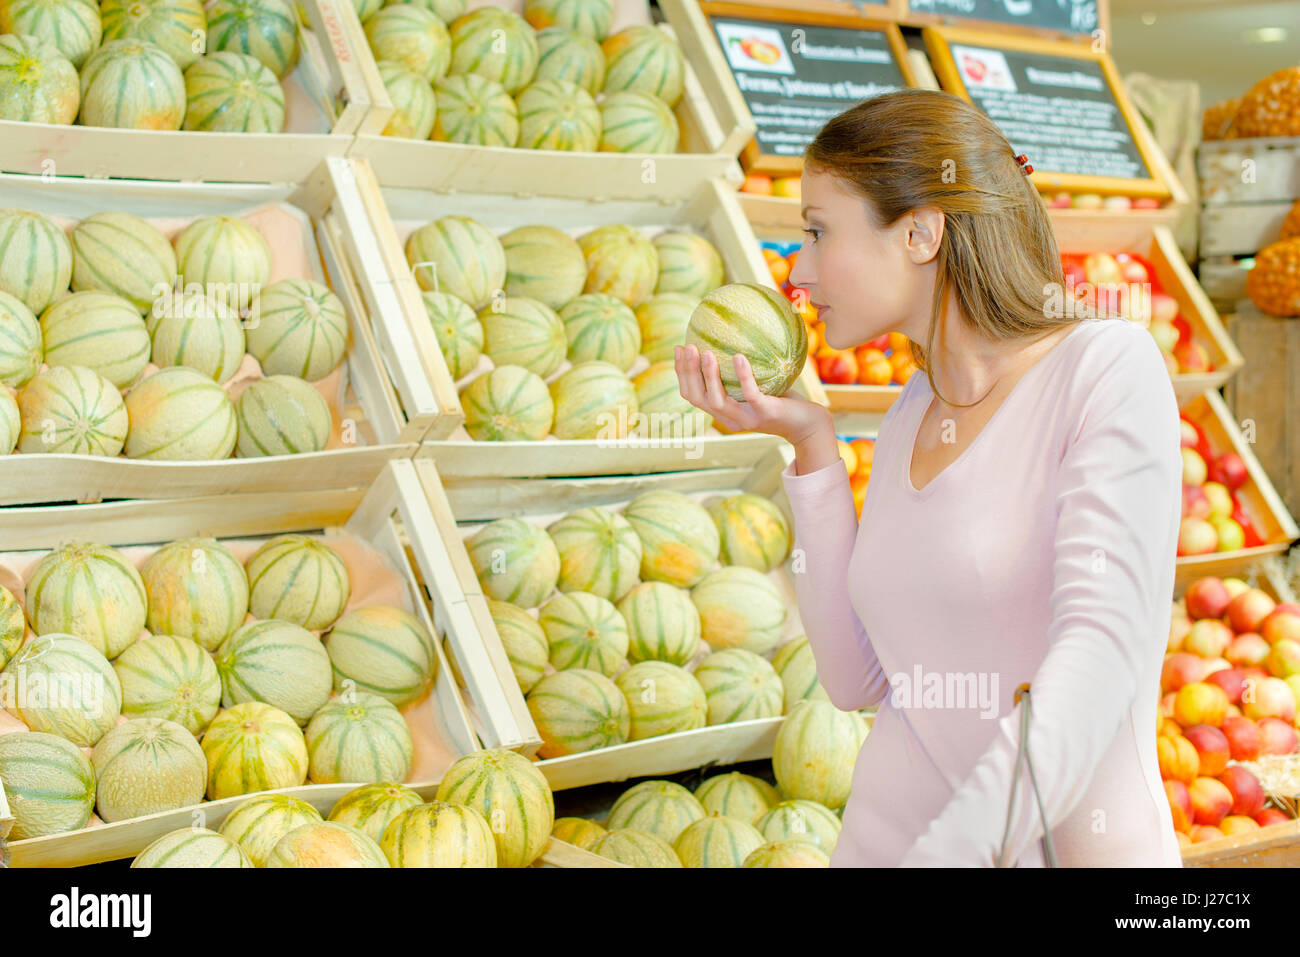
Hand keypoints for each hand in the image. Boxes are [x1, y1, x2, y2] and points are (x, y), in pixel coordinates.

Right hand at [674, 344, 836, 470]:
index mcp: (724, 412)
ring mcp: (746, 419)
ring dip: (708, 375)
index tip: (679, 349)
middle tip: (687, 347)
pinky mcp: (765, 414)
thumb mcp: (760, 385)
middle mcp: (730, 418)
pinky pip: (750, 394)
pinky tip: (739, 357)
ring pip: (717, 400)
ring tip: (706, 352)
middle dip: (688, 373)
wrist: (807, 425)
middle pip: (698, 398)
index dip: (681, 374)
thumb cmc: (783, 401)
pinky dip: (742, 375)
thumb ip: (744, 371)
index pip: (693, 395)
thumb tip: (735, 336)